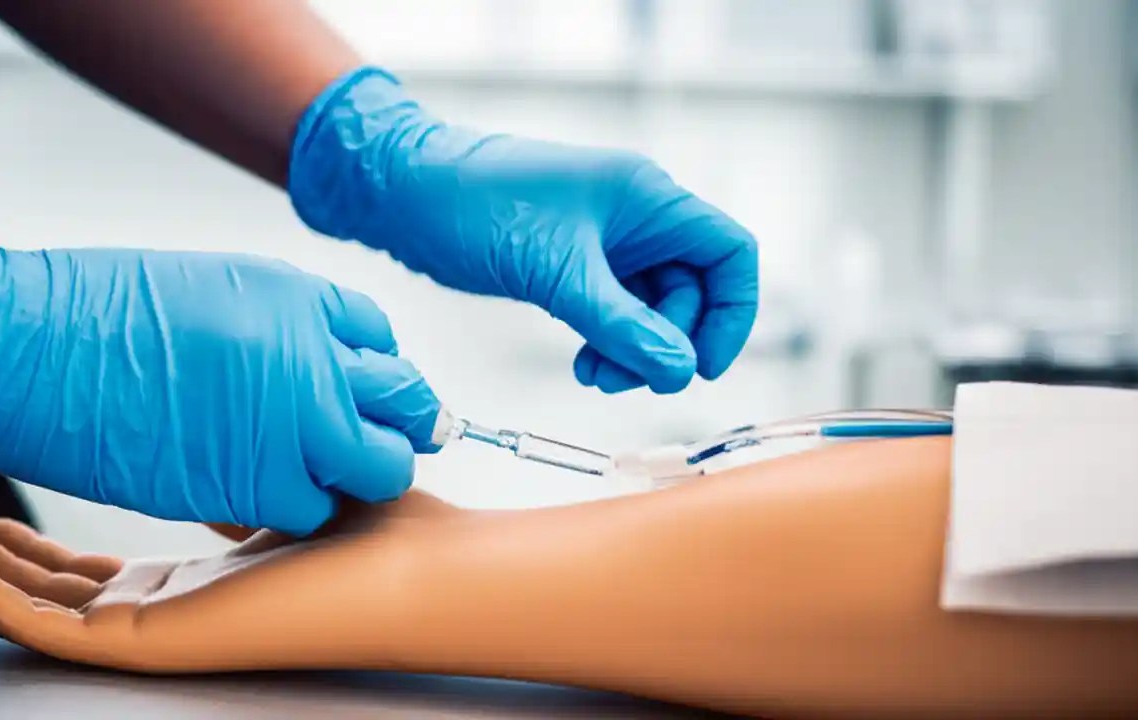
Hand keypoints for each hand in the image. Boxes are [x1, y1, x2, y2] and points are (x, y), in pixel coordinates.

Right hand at [0, 208, 440, 535]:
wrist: (30, 348)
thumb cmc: (102, 312)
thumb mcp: (215, 287)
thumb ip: (284, 325)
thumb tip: (322, 361)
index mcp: (301, 301)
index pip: (385, 343)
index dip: (381, 375)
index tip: (374, 395)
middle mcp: (313, 363)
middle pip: (409, 410)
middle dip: (399, 428)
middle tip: (374, 440)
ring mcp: (289, 428)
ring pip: (371, 473)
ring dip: (348, 476)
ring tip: (304, 468)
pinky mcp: (250, 486)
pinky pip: (308, 510)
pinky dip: (290, 508)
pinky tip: (253, 490)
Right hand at [0, 498, 460, 670]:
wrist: (411, 574)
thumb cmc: (377, 529)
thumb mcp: (303, 472)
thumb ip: (259, 456)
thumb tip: (230, 428)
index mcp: (201, 578)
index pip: (109, 571)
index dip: (56, 542)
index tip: (22, 494)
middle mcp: (173, 606)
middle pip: (66, 591)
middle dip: (5, 551)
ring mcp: (155, 627)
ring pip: (43, 609)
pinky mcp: (145, 638)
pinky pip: (45, 627)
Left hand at [289, 68, 758, 393]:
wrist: (406, 193)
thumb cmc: (477, 205)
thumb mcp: (556, 272)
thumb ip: (621, 325)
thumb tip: (678, 371)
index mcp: (648, 198)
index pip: (729, 253)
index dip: (731, 314)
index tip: (704, 366)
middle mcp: (637, 217)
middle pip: (694, 291)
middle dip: (668, 342)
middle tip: (627, 379)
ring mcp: (608, 242)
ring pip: (653, 310)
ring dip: (635, 351)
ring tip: (595, 376)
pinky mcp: (577, 264)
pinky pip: (616, 313)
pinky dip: (609, 344)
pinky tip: (584, 364)